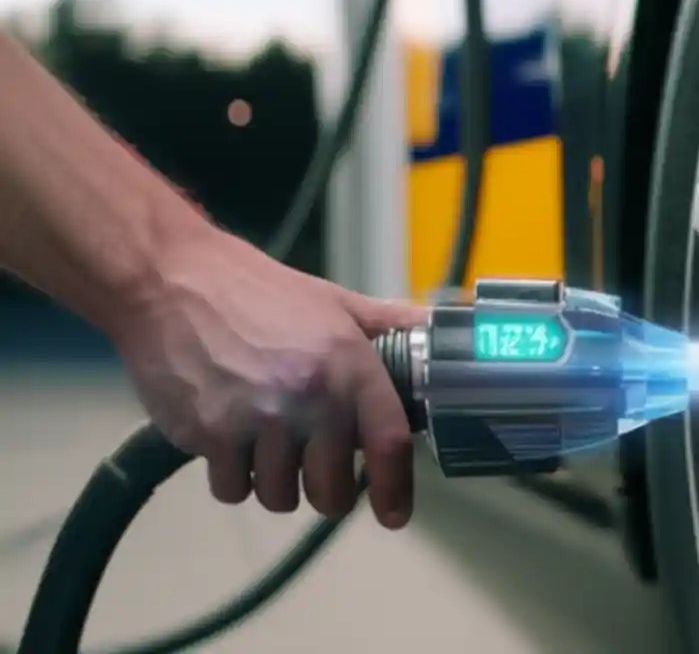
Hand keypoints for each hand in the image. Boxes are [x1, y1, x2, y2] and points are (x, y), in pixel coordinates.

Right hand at [109, 230, 425, 528]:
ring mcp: (259, 420)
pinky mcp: (210, 436)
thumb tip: (434, 330)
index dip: (397, 490)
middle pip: (334, 490)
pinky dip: (233, 476)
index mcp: (349, 365)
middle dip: (327, 490)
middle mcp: (310, 398)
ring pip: (281, 496)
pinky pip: (234, 490)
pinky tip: (229, 440)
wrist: (168, 280)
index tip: (395, 514)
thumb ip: (386, 324)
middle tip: (314, 467)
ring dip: (276, 482)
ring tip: (266, 444)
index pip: (389, 444)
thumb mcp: (332, 300)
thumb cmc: (254, 290)